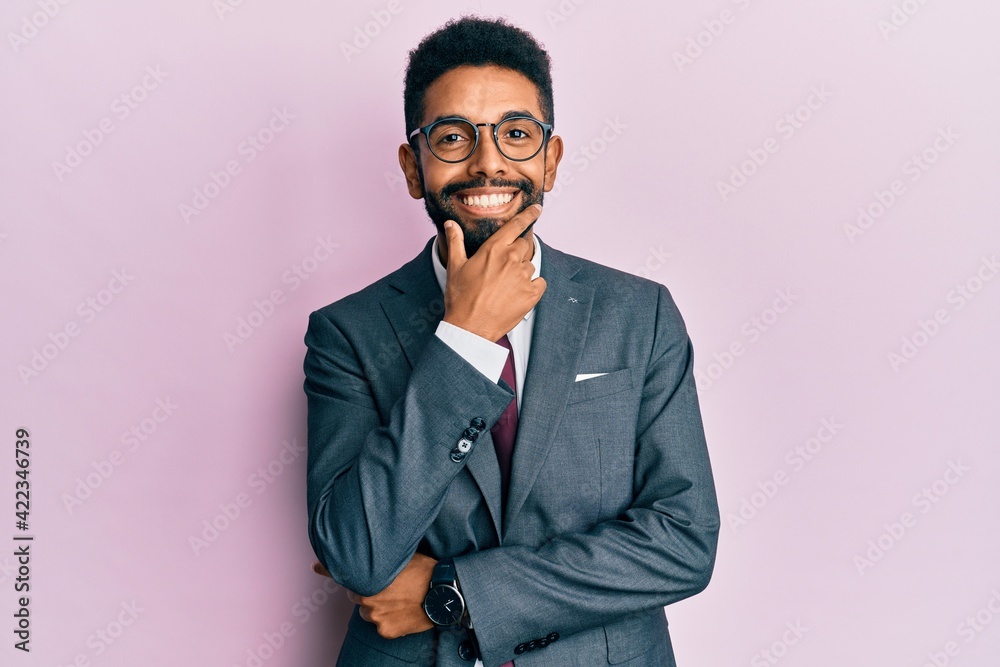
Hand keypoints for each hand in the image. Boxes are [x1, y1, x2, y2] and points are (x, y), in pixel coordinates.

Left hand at [315, 553, 436, 639]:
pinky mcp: (385, 630)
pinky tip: (404, 611)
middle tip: (391, 586)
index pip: (340, 572)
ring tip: (400, 599)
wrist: (444, 594)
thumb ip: (382, 557)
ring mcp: (375, 616)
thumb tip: (374, 551)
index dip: (326, 568)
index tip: (315, 566)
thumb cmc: (426, 571)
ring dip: (378, 606)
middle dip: (368, 590)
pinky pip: (381, 625)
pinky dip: (389, 620)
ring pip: (368, 611)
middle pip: (357, 594)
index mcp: (368, 577)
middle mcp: (366, 597)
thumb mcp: (402, 555)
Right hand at [442, 203, 546, 341]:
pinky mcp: (532, 294)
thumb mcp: (455, 266)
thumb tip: (450, 223)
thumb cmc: (461, 297)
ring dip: (522, 270)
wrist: (470, 326)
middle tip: (506, 265)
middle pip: (525, 244)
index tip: (537, 209)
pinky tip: (518, 292)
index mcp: (494, 249)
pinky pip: (540, 282)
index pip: (516, 225)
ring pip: (530, 265)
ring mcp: (523, 277)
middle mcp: (511, 259)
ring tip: (505, 285)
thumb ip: (456, 241)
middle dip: (518, 250)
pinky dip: (533, 285)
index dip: (528, 215)